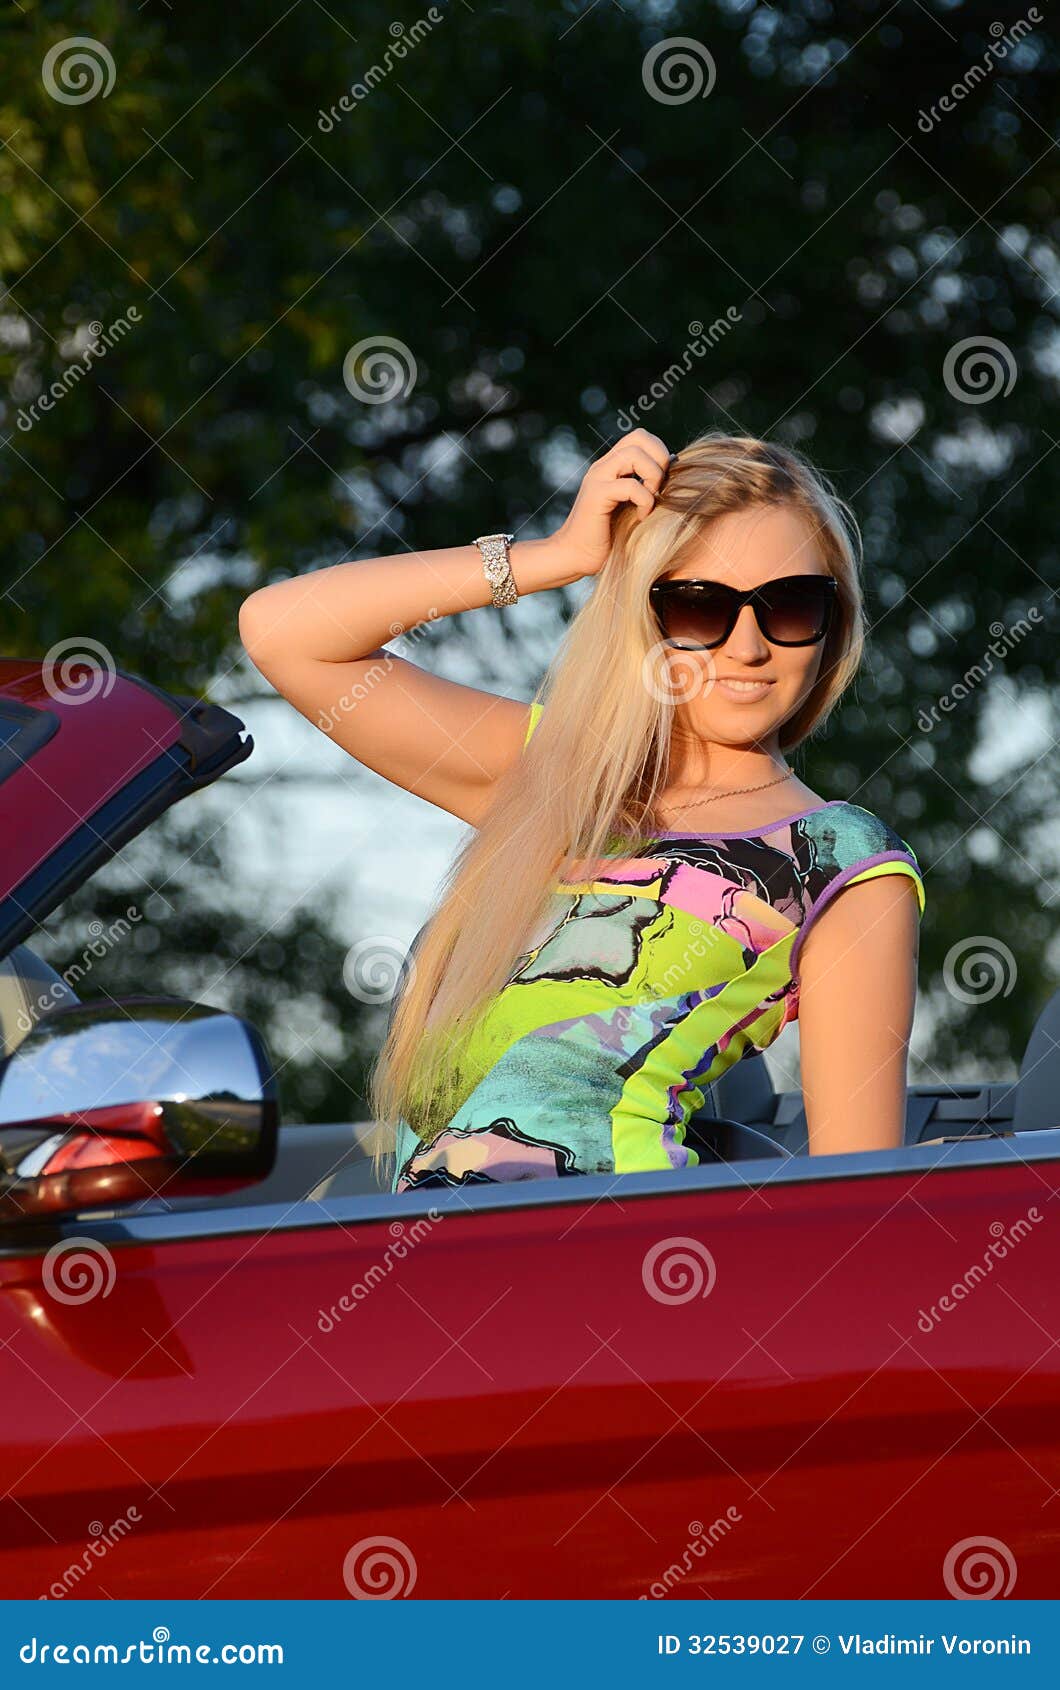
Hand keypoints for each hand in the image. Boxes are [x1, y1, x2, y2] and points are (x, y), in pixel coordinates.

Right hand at [548, 427, 672, 578]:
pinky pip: (630, 485)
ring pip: (634, 453)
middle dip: (659, 459)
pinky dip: (644, 501)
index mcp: (612, 466)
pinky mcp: (596, 495)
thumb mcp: (632, 506)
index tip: (662, 481)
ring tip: (650, 500)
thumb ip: (646, 487)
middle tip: (659, 487)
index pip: (640, 436)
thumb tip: (673, 470)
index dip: (659, 451)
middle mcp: (604, 466)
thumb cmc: (607, 537)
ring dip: (652, 476)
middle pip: (639, 437)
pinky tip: (641, 517)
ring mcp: (598, 478)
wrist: (575, 556)